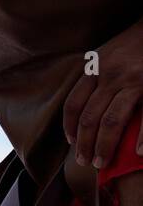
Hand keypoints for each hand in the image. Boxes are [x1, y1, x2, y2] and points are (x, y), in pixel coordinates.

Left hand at [64, 19, 142, 170]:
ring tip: (102, 163)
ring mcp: (134, 80)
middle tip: (84, 162)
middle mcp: (111, 75)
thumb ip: (96, 75)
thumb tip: (85, 105)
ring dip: (104, 146)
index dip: (69, 127)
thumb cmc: (136, 42)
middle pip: (88, 118)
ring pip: (110, 121)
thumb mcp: (107, 53)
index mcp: (95, 68)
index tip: (72, 143)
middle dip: (84, 144)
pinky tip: (139, 153)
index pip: (73, 104)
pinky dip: (142, 138)